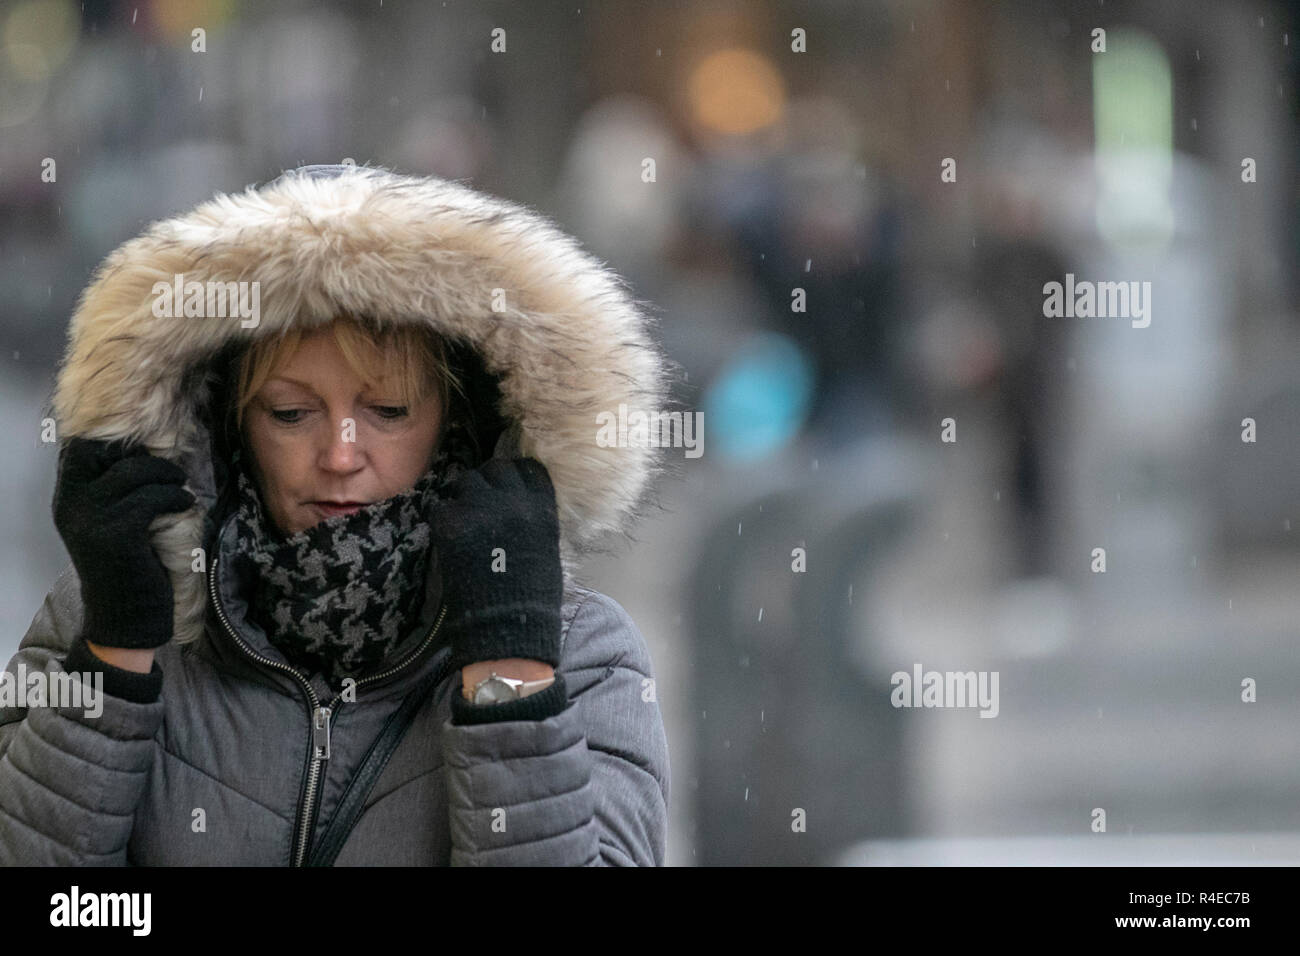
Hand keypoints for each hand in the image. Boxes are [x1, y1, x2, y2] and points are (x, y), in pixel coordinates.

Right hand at [52, 437, 194, 649]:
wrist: (125, 618)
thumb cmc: (127, 566)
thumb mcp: (110, 523)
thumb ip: (114, 490)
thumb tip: (146, 451)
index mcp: (68, 498)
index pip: (82, 448)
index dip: (115, 441)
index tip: (146, 450)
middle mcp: (72, 503)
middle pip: (109, 452)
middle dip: (146, 456)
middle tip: (170, 471)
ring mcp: (91, 518)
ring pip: (135, 472)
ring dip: (166, 475)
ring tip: (180, 488)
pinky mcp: (117, 533)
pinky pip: (152, 497)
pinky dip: (175, 496)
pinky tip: (185, 504)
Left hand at [429, 457, 562, 671]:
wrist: (509, 626)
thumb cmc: (534, 595)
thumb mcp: (545, 546)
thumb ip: (532, 518)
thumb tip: (515, 505)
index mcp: (541, 507)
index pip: (529, 469)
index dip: (517, 477)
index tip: (509, 488)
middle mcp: (512, 500)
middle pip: (495, 469)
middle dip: (488, 482)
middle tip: (482, 503)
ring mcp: (480, 508)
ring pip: (467, 481)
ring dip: (465, 496)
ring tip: (466, 520)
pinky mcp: (451, 523)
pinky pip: (442, 506)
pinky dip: (445, 520)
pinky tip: (452, 539)